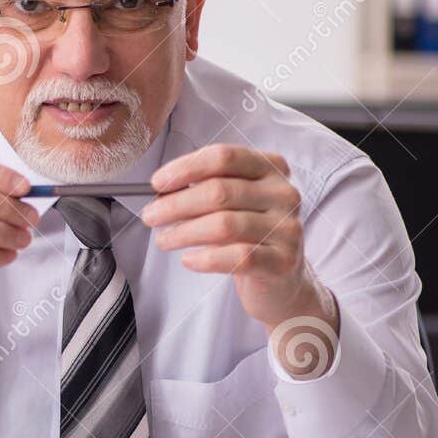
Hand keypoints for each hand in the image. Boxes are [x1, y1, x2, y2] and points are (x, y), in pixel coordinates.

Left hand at [142, 144, 337, 367]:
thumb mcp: (233, 203)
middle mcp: (284, 193)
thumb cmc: (248, 235)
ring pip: (224, 225)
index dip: (186, 168)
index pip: (224, 157)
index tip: (156, 183)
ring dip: (183, 233)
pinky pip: (237, 257)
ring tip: (163, 240)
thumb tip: (162, 190)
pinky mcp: (284, 261)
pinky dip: (205, 258)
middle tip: (150, 216)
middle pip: (219, 191)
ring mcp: (288, 227)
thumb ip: (205, 188)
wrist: (281, 280)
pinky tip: (188, 260)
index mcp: (271, 167)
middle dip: (176, 204)